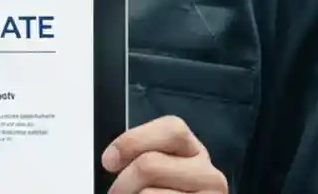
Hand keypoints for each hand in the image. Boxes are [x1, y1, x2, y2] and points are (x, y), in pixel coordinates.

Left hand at [102, 115, 227, 193]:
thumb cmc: (162, 192)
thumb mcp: (157, 170)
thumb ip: (142, 156)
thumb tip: (113, 157)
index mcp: (194, 152)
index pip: (172, 129)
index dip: (134, 140)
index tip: (110, 160)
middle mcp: (208, 173)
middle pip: (151, 164)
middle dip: (124, 180)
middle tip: (117, 191)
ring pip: (148, 193)